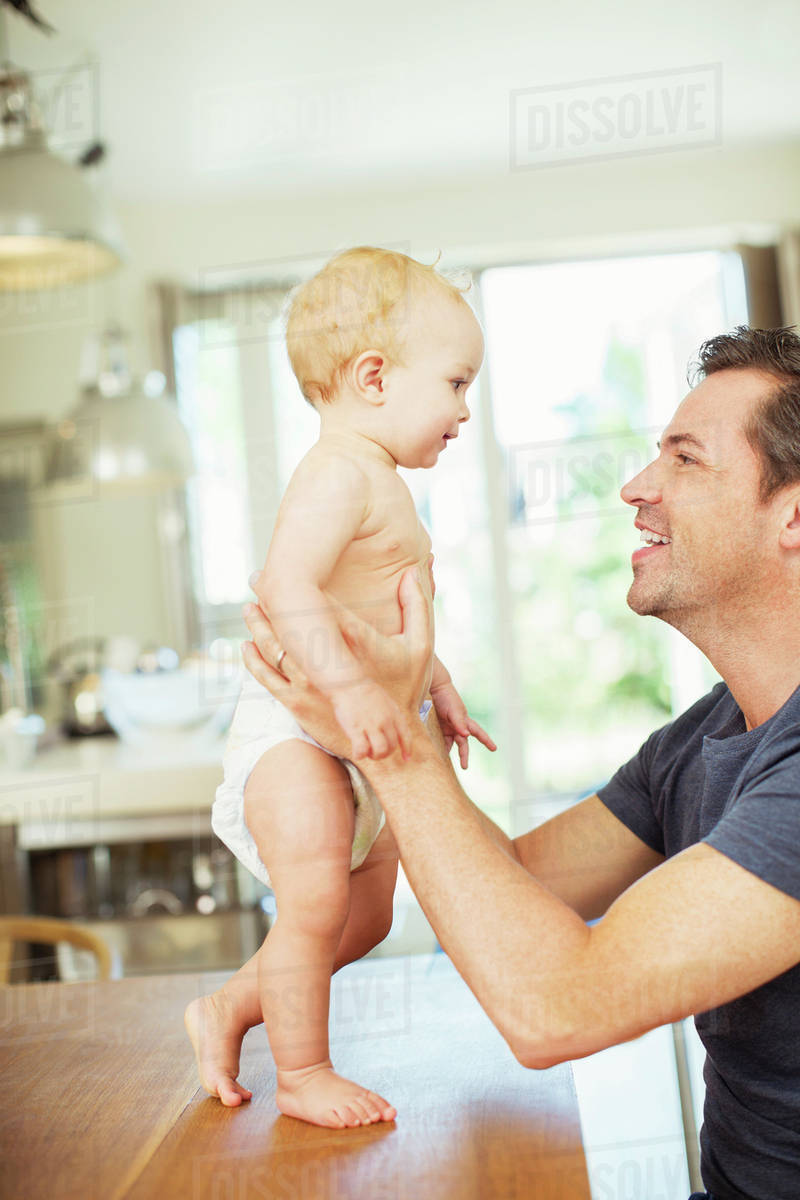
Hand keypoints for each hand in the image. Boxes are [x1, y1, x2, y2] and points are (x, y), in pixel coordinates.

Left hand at [240, 566, 432, 760]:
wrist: (391, 743)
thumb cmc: (407, 691)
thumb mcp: (421, 646)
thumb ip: (418, 605)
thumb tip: (415, 569)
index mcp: (350, 640)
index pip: (318, 603)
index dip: (299, 582)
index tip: (282, 567)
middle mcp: (323, 660)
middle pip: (286, 621)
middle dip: (268, 598)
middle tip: (256, 578)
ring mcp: (306, 682)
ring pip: (271, 648)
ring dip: (257, 626)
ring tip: (248, 608)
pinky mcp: (296, 703)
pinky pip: (266, 678)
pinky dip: (254, 660)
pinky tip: (247, 646)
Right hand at [332, 679, 414, 759]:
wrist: (349, 683)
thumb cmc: (364, 691)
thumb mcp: (386, 701)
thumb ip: (391, 715)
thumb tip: (392, 728)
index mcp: (394, 714)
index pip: (405, 735)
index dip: (407, 749)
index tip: (406, 758)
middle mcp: (385, 721)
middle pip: (392, 746)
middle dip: (385, 753)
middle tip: (376, 752)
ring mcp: (371, 725)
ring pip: (380, 751)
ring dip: (374, 756)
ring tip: (368, 752)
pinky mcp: (356, 729)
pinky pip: (362, 750)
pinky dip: (360, 755)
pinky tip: (357, 752)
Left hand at [430, 680, 496, 769]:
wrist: (433, 689)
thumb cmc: (447, 698)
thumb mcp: (454, 711)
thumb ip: (459, 723)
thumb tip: (466, 736)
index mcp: (465, 721)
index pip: (478, 732)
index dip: (486, 740)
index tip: (494, 749)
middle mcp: (457, 726)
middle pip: (463, 743)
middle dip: (464, 755)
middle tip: (465, 766)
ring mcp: (447, 727)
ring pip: (450, 743)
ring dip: (448, 752)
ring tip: (444, 761)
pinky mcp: (437, 727)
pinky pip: (440, 740)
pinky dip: (439, 746)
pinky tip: (435, 752)